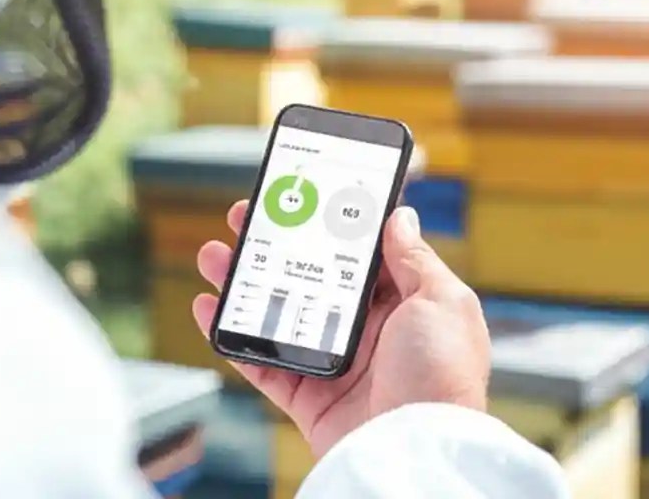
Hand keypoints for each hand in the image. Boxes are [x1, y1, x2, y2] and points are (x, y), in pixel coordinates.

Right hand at [191, 202, 490, 457]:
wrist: (418, 452)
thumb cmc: (441, 378)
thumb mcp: (441, 302)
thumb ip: (415, 259)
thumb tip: (399, 215)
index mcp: (403, 305)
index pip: (358, 255)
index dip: (328, 224)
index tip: (300, 197)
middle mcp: (367, 332)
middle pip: (309, 278)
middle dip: (274, 246)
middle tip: (245, 218)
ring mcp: (333, 364)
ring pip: (277, 314)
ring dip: (242, 283)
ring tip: (214, 255)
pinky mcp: (307, 397)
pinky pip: (261, 362)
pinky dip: (230, 336)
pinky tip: (207, 308)